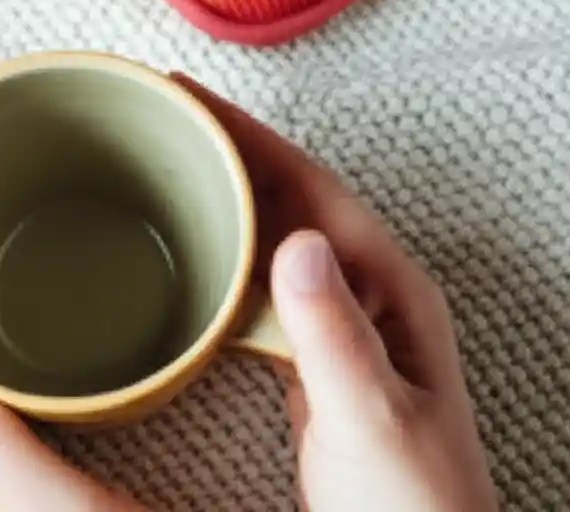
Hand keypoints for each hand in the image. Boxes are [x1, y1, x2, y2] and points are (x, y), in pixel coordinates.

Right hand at [175, 74, 497, 511]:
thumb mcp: (371, 415)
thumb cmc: (412, 502)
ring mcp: (334, 322)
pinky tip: (182, 255)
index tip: (189, 97)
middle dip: (225, 150)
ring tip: (157, 164)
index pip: (311, 187)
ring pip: (267, 235)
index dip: (249, 136)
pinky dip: (216, 256)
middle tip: (157, 115)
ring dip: (218, 196)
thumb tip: (298, 244)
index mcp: (388, 289)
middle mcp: (362, 292)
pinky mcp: (305, 356)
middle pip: (286, 197)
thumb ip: (334, 336)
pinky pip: (254, 284)